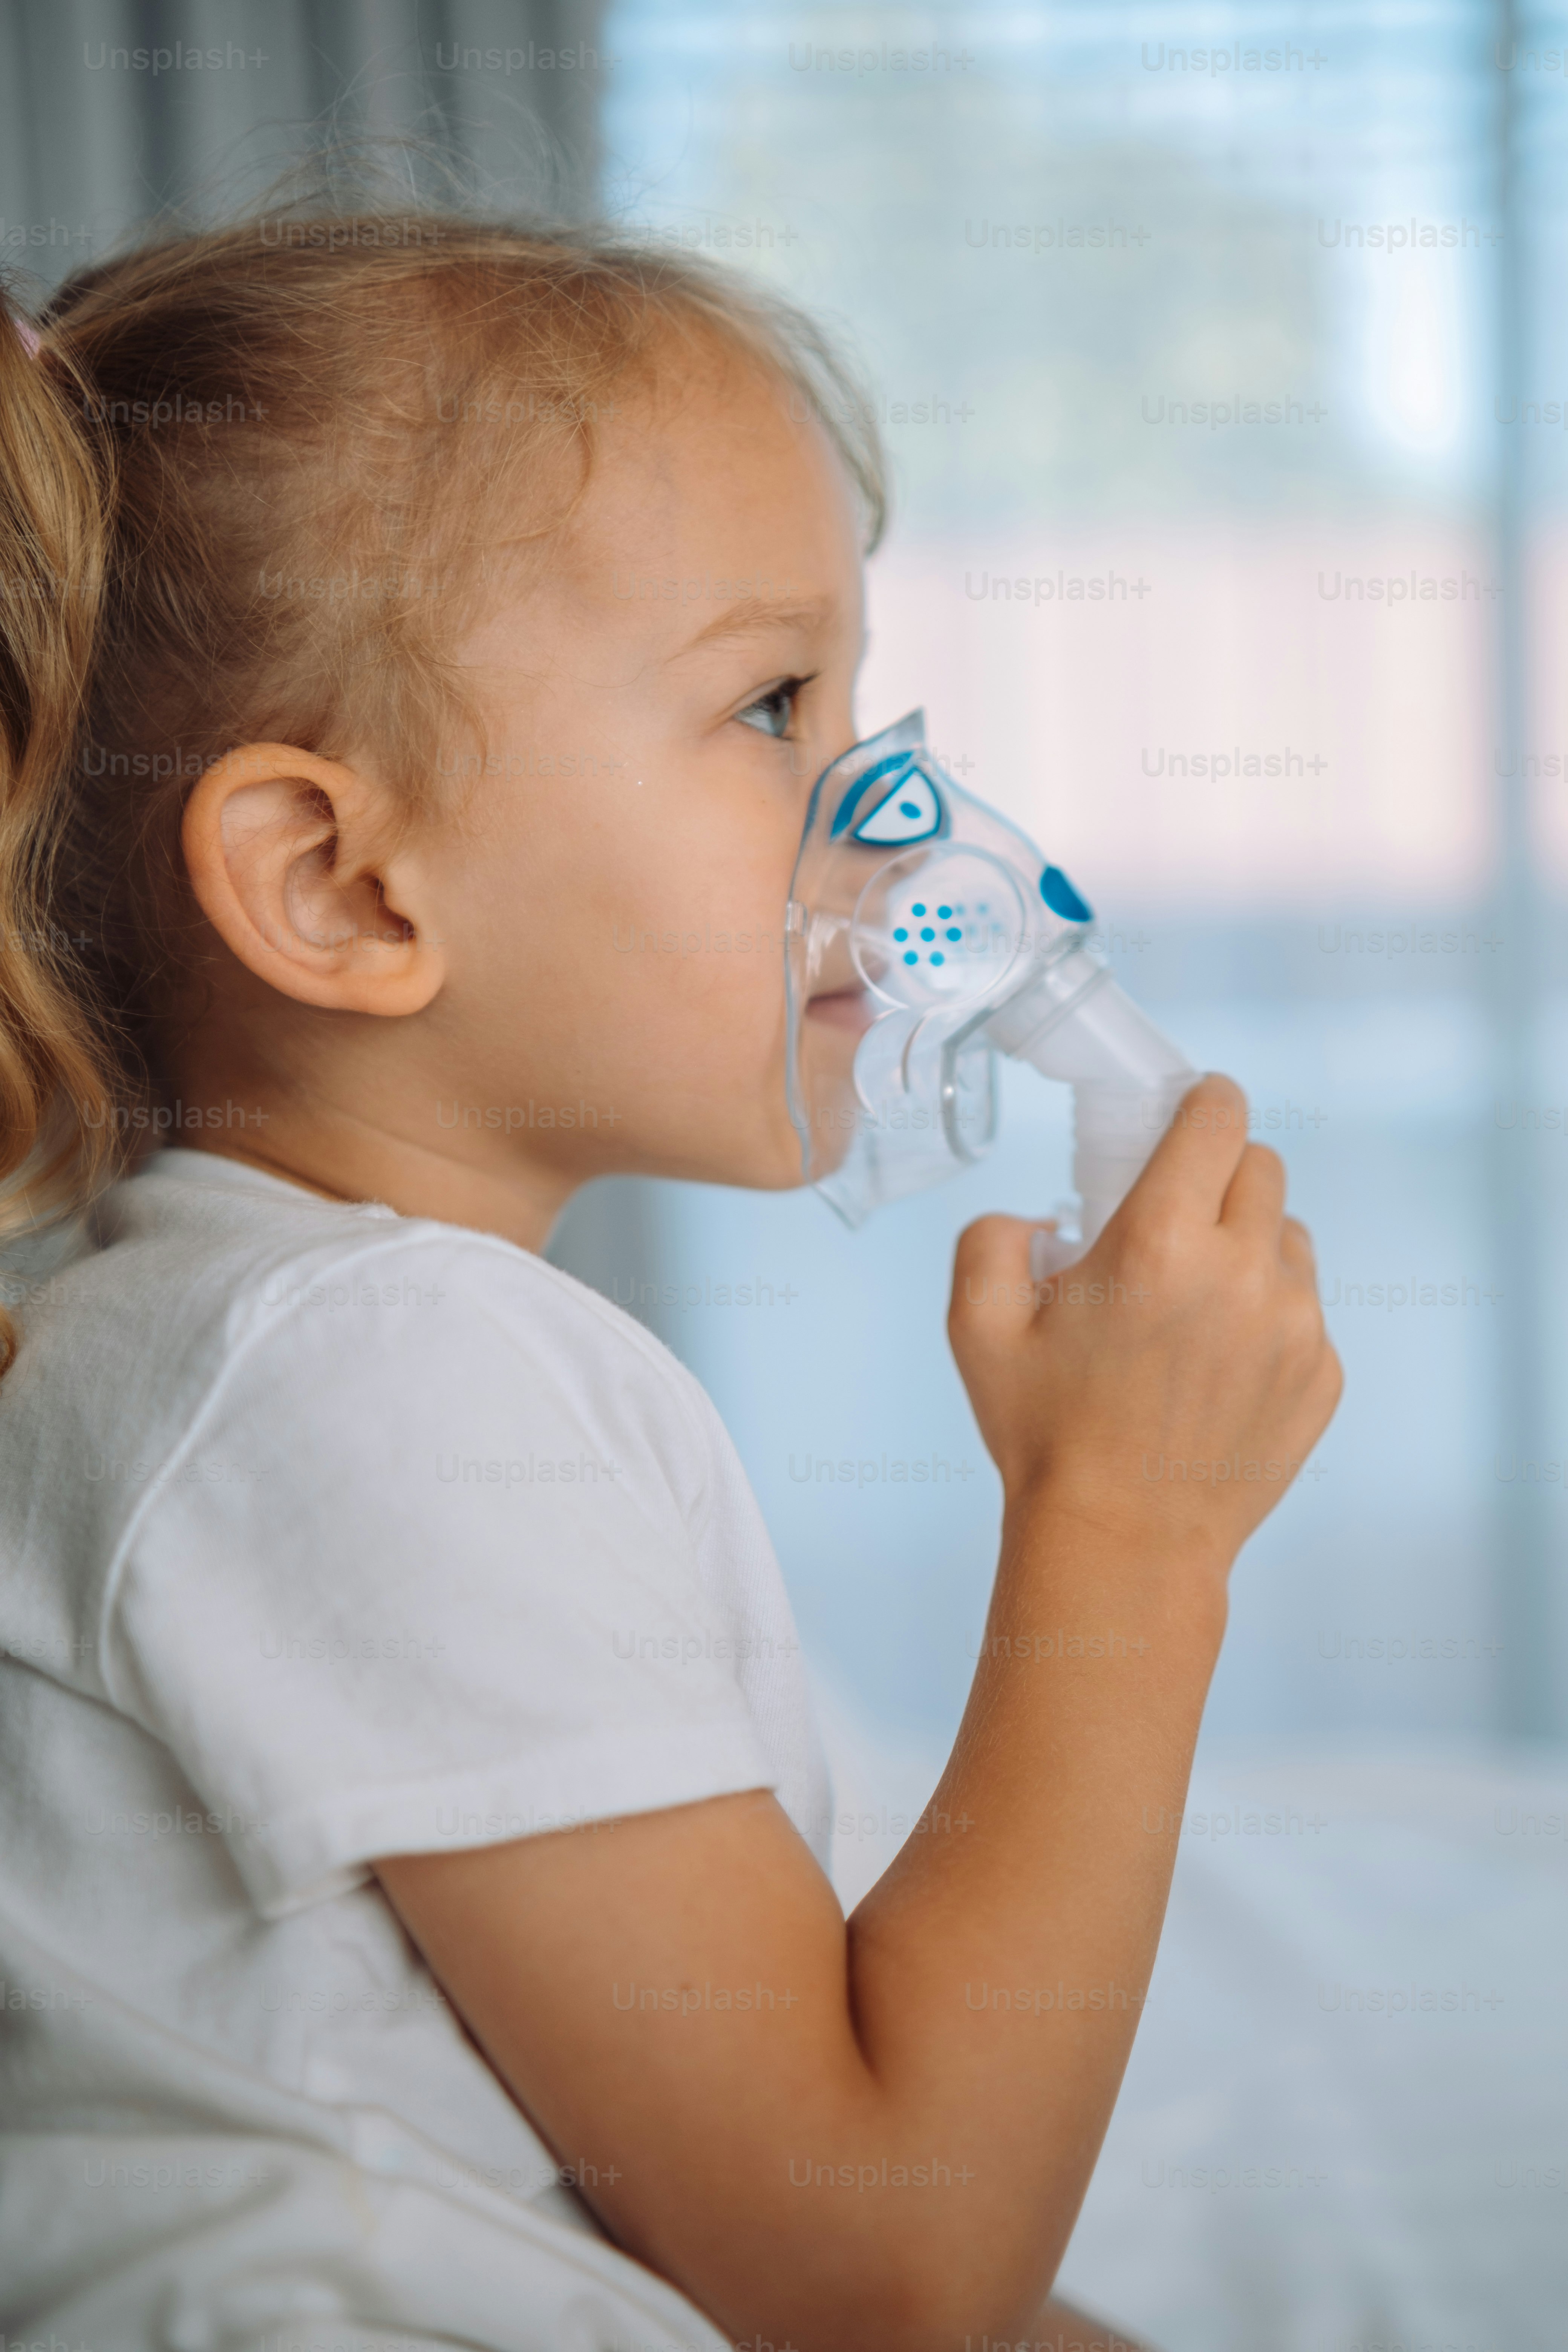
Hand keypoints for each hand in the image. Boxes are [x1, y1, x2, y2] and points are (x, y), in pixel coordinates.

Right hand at [947, 1074, 1340, 1565]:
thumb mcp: (978, 1327)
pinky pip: (1306, 1309)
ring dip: (1248, 1244)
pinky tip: (1216, 1362)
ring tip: (1195, 1298)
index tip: (1192, 1110)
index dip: (1204, 1102)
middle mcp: (1243, 1274)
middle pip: (1261, 1167)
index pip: (1218, 1119)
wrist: (1123, 1542)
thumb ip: (993, 1239)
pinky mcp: (1322, 1375)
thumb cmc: (1046, 1434)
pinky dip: (1267, 1314)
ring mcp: (1296, 1328)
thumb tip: (1046, 1220)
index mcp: (1161, 1242)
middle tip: (1177, 1213)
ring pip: (1289, 1237)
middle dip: (1219, 1173)